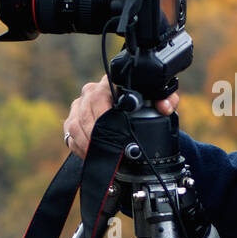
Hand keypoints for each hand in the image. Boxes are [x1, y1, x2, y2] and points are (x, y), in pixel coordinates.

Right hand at [63, 80, 179, 158]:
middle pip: (88, 111)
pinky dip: (78, 146)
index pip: (103, 92)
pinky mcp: (71, 119)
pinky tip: (89, 154)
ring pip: (76, 124)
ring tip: (97, 154)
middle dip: (96, 133)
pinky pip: (69, 134)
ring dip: (86, 142)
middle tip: (107, 148)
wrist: (127, 110)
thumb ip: (167, 99)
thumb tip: (164, 107)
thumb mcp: (158, 99)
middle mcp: (91, 91)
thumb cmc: (142, 103)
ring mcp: (79, 105)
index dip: (105, 112)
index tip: (114, 128)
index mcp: (111, 83)